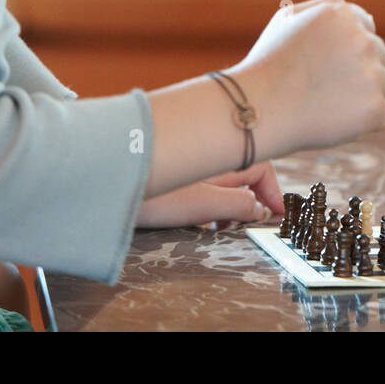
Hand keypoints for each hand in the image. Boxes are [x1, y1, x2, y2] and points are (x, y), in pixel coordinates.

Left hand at [136, 161, 283, 228]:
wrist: (106, 184)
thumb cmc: (151, 194)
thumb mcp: (201, 204)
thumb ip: (237, 205)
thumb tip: (261, 208)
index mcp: (223, 158)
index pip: (262, 169)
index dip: (272, 193)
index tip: (278, 215)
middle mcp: (211, 157)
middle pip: (246, 175)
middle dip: (252, 201)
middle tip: (246, 225)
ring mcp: (193, 166)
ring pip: (226, 181)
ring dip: (230, 204)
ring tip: (220, 226)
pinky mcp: (176, 175)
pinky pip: (206, 185)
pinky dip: (211, 202)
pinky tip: (199, 219)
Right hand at [230, 0, 384, 157]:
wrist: (256, 109)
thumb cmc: (267, 66)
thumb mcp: (286, 20)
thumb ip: (326, 10)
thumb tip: (369, 18)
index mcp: (342, 14)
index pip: (365, 28)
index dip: (345, 49)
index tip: (326, 65)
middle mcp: (363, 40)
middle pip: (378, 55)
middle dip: (358, 69)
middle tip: (322, 87)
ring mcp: (371, 74)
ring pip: (383, 83)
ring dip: (364, 94)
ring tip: (326, 103)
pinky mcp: (374, 107)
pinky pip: (381, 113)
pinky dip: (363, 121)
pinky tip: (332, 119)